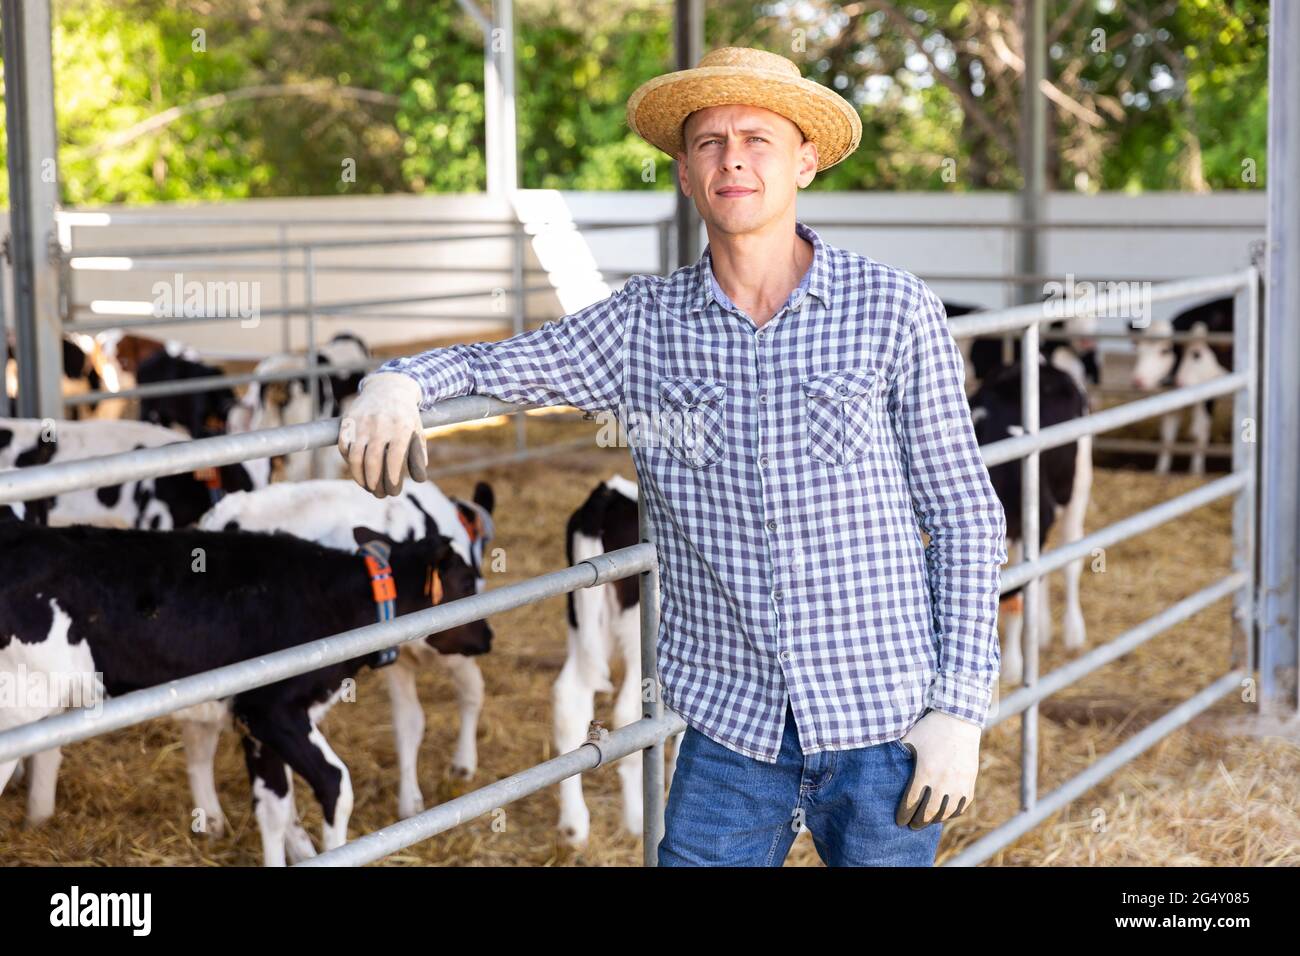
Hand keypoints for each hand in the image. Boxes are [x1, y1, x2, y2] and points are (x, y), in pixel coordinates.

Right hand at [337, 372, 427, 497]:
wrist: (389, 387)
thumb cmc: (406, 415)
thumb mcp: (417, 430)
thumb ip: (419, 454)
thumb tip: (419, 478)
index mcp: (400, 428)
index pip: (394, 458)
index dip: (392, 478)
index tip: (393, 490)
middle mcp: (380, 425)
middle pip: (372, 461)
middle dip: (374, 483)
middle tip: (379, 494)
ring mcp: (362, 422)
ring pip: (355, 456)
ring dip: (359, 477)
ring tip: (367, 486)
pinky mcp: (349, 421)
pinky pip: (344, 446)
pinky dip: (349, 462)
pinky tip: (357, 470)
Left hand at [894, 708, 980, 828]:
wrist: (959, 720)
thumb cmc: (929, 728)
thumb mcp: (909, 739)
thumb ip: (897, 755)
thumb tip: (879, 764)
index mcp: (924, 772)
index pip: (911, 803)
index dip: (904, 815)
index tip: (899, 821)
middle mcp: (942, 782)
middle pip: (928, 813)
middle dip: (917, 822)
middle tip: (911, 826)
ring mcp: (958, 784)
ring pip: (945, 813)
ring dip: (934, 820)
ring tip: (926, 821)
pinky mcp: (970, 783)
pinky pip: (961, 806)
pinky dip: (951, 813)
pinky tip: (943, 813)